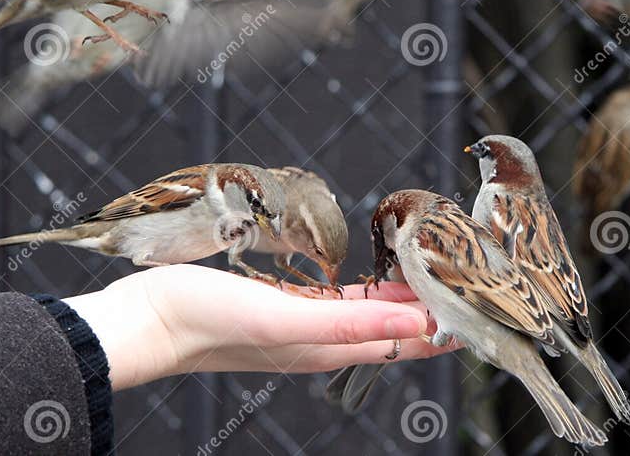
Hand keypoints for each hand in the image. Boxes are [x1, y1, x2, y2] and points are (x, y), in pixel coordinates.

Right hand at [64, 264, 455, 390]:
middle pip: (388, 330)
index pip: (401, 344)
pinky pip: (333, 302)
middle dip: (425, 313)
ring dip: (396, 303)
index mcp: (327, 349)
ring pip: (363, 316)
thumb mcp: (289, 320)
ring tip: (424, 282)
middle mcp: (319, 341)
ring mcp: (299, 326)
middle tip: (459, 288)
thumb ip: (352, 324)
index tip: (476, 313)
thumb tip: (418, 326)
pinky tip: (364, 282)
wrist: (154, 318)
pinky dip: (359, 293)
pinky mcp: (279, 308)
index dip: (440, 330)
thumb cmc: (214, 320)